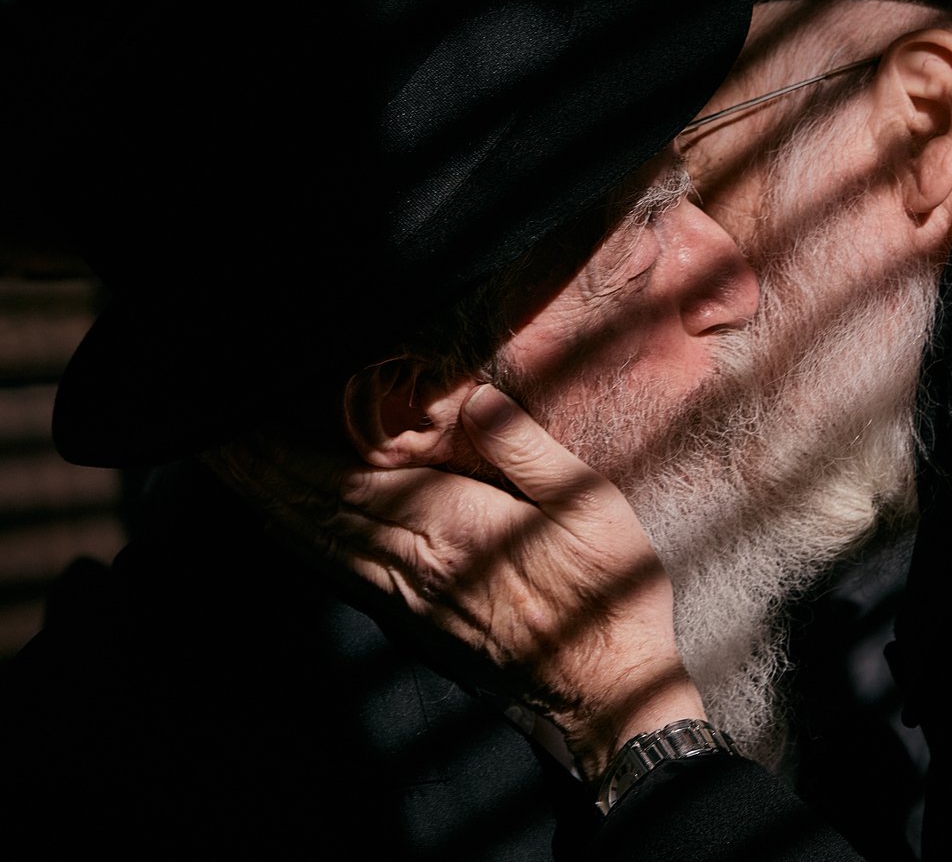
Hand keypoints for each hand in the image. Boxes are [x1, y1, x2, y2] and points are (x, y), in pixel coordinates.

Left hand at [209, 384, 704, 779]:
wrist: (602, 691)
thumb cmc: (604, 595)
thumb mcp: (588, 507)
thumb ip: (525, 449)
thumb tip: (474, 399)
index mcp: (449, 525)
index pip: (342, 478)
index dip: (284, 447)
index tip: (241, 415)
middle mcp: (412, 563)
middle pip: (313, 507)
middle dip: (258, 468)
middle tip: (208, 432)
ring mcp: (407, 597)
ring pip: (318, 540)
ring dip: (268, 500)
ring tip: (230, 467)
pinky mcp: (414, 619)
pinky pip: (340, 570)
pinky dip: (301, 540)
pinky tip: (287, 525)